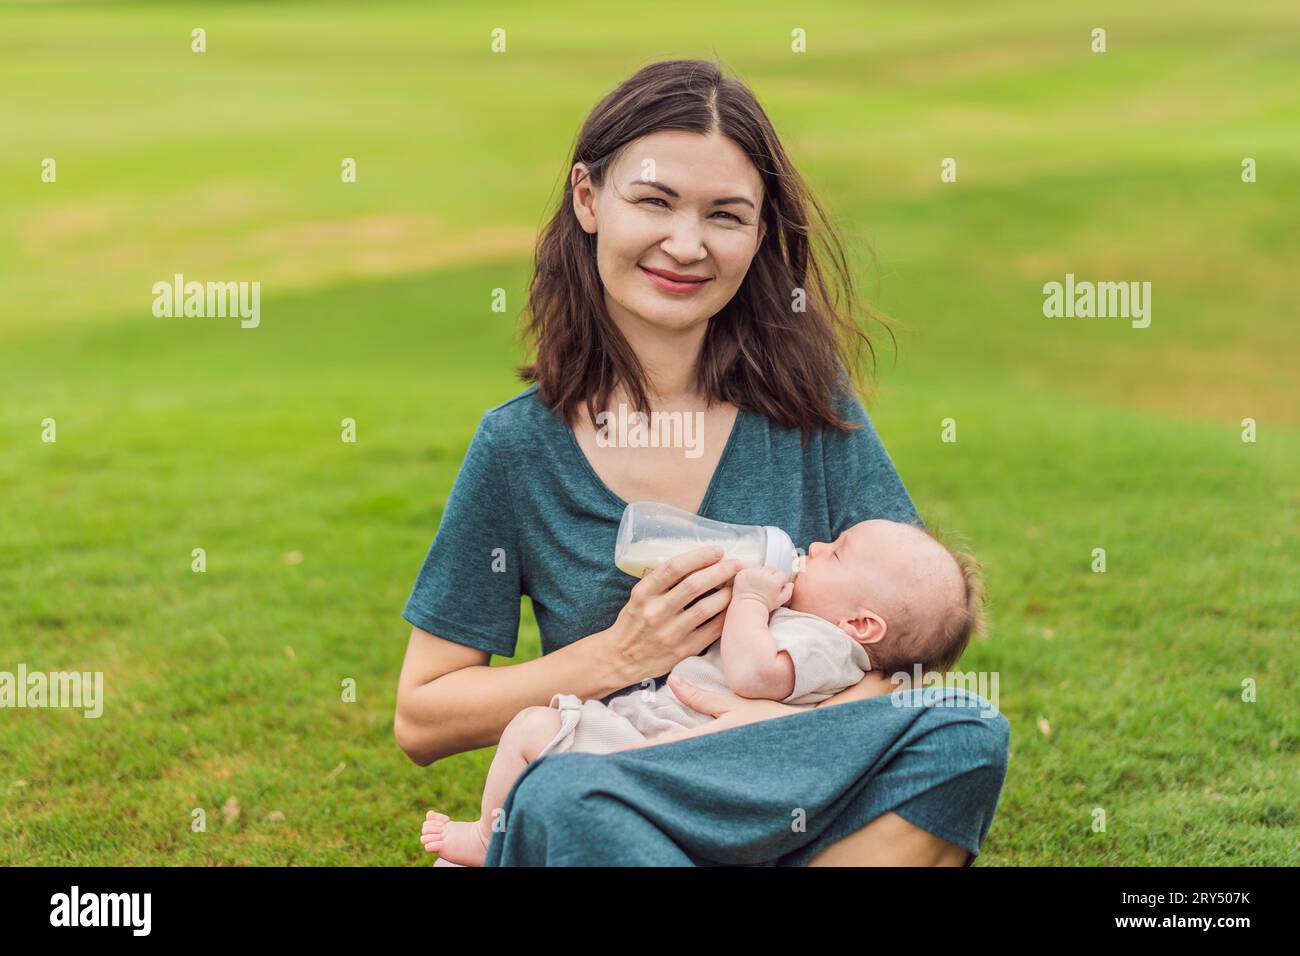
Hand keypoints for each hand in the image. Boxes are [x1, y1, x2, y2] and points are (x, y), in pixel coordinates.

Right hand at [606, 546, 744, 680]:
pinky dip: (725, 616)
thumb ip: (663, 581)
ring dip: (727, 593)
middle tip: (735, 564)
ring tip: (736, 586)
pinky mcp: (682, 651)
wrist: (621, 659)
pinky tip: (732, 608)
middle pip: (694, 585)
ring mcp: (670, 633)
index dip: (700, 556)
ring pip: (707, 607)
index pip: (674, 567)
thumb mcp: (640, 596)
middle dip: (720, 571)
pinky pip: (711, 630)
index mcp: (644, 593)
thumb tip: (699, 562)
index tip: (717, 551)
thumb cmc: (634, 622)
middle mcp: (655, 612)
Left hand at [612, 674, 806, 751]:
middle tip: (607, 762)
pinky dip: (673, 761)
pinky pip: (690, 762)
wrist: (803, 737)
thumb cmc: (770, 718)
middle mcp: (707, 754)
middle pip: (665, 759)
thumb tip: (672, 681)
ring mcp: (714, 761)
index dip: (637, 750)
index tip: (612, 755)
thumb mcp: (733, 703)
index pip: (665, 745)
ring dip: (654, 762)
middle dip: (638, 761)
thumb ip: (700, 696)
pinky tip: (660, 760)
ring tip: (626, 762)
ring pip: (676, 763)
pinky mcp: (720, 762)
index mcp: (707, 738)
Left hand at [731, 566, 792, 611]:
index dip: (779, 580)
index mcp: (774, 581)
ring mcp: (752, 573)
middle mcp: (763, 575)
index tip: (775, 586)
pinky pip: (749, 569)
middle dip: (770, 575)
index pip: (781, 574)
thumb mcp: (780, 601)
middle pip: (770, 568)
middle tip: (766, 584)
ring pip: (759, 567)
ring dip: (760, 573)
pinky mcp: (742, 573)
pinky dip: (749, 574)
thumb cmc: (764, 605)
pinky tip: (750, 582)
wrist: (747, 607)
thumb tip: (790, 584)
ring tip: (758, 583)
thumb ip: (788, 591)